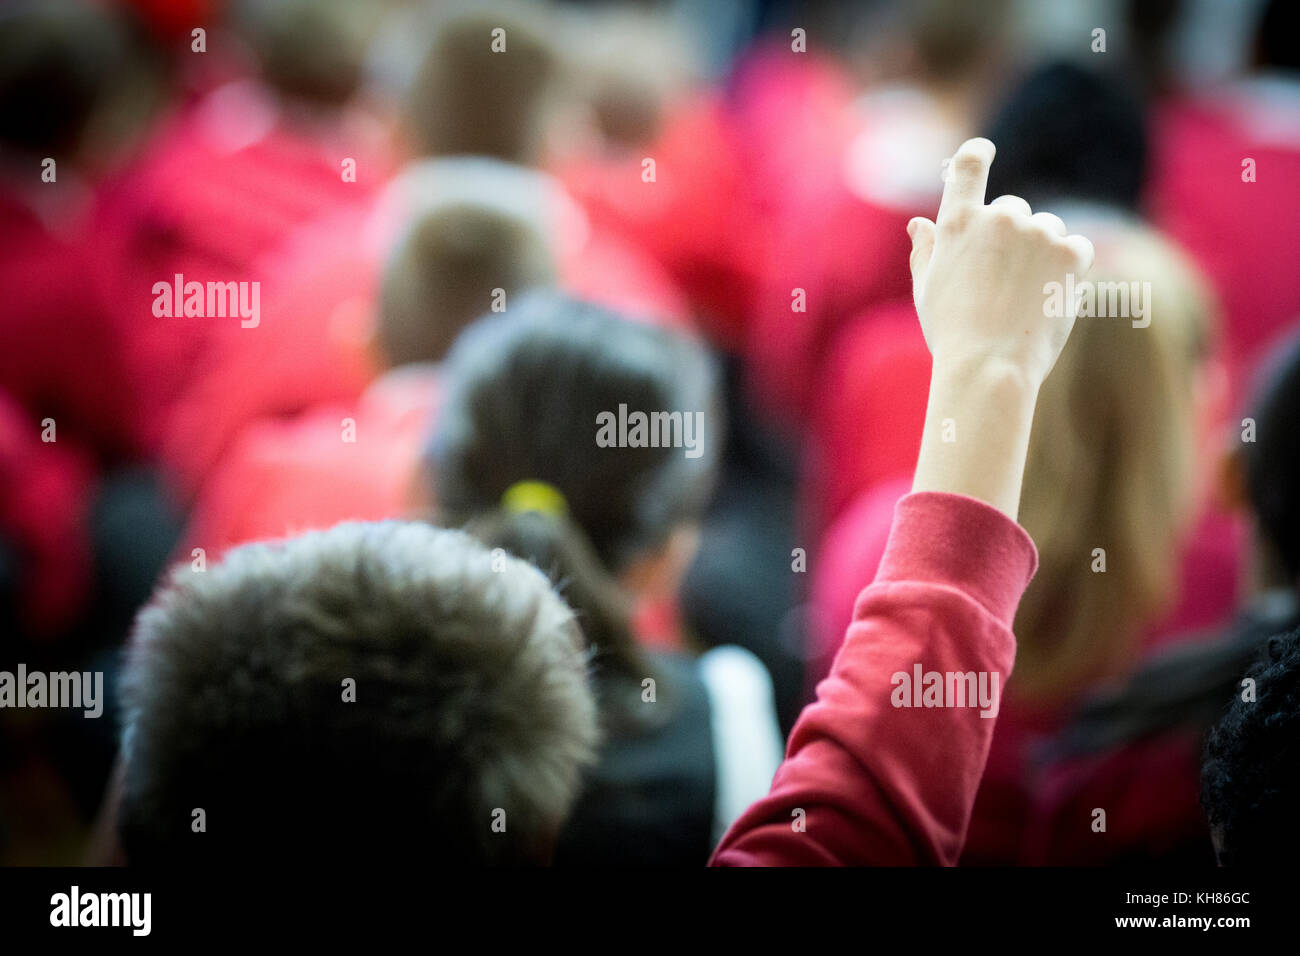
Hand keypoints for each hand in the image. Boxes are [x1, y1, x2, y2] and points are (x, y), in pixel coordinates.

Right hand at [907, 138, 1093, 519]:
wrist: (990, 366)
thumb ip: (927, 251)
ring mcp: (1038, 232)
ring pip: (1046, 232)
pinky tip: (1047, 299)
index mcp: (958, 223)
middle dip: (1012, 238)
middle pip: (1013, 211)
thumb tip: (919, 224)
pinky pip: (1075, 250)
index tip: (984, 150)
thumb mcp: (928, 290)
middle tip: (1003, 283)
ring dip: (1041, 254)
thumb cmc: (952, 333)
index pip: (968, 167)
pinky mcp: (1072, 251)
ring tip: (1025, 298)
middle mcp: (999, 217)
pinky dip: (1066, 271)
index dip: (977, 154)